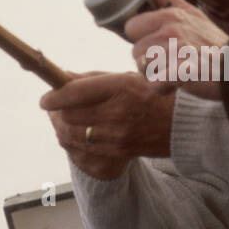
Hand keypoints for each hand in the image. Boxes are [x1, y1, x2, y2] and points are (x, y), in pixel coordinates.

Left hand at [40, 71, 176, 179]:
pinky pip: (85, 149)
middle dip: (57, 112)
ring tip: (63, 121)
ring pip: (73, 135)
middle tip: (54, 108)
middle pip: (69, 115)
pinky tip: (77, 134)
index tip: (46, 99)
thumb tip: (64, 77)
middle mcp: (117, 111)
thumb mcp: (126, 78)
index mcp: (119, 86)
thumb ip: (94, 79)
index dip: (54, 97)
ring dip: (63, 128)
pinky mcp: (119, 151)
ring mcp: (118, 134)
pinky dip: (75, 142)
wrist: (182, 124)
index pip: (75, 92)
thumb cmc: (153, 95)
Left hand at [125, 0, 228, 100]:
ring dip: (156, 76)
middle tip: (170, 62)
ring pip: (144, 69)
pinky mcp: (181, 72)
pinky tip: (177, 84)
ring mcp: (176, 51)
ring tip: (175, 72)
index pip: (131, 27)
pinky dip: (164, 89)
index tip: (160, 45)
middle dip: (149, 62)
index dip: (143, 40)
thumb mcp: (194, 15)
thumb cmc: (214, 44)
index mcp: (171, 15)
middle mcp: (171, 30)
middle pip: (135, 52)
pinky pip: (155, 84)